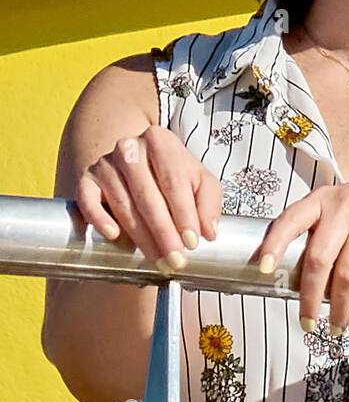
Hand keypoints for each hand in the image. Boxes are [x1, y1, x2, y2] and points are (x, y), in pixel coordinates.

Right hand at [75, 125, 222, 271]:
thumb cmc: (171, 175)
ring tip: (158, 260)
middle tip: (175, 259)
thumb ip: (209, 202)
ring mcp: (105, 164)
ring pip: (124, 205)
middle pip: (148, 196)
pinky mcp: (86, 180)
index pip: (173, 181)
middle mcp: (129, 148)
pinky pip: (88, 202)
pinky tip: (114, 235)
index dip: (184, 214)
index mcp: (160, 141)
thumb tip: (209, 231)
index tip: (192, 242)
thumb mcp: (198, 181)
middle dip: (163, 232)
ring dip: (141, 237)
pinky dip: (100, 219)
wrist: (135, 163)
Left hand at [256, 166, 348, 333]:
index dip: (274, 244)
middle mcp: (344, 206)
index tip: (263, 270)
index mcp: (324, 198)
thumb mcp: (348, 202)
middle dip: (308, 298)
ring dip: (337, 308)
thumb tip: (297, 272)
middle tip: (305, 323)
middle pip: (318, 259)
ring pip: (345, 274)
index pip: (290, 220)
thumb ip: (325, 227)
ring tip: (335, 326)